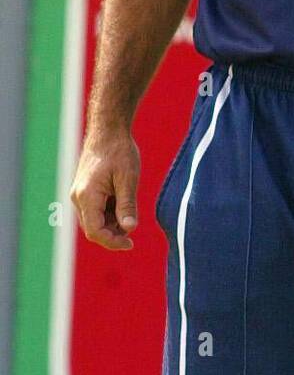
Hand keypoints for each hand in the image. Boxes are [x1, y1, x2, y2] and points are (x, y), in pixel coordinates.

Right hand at [71, 129, 140, 249]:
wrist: (108, 130)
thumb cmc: (119, 151)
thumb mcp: (128, 178)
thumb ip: (127, 205)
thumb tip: (129, 229)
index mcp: (87, 196)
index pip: (95, 231)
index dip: (112, 242)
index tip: (130, 244)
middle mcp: (78, 198)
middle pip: (93, 228)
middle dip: (113, 233)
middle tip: (133, 227)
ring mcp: (80, 194)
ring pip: (94, 220)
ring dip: (111, 223)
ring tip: (129, 211)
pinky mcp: (85, 191)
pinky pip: (95, 210)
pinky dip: (109, 213)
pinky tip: (123, 202)